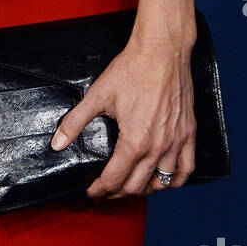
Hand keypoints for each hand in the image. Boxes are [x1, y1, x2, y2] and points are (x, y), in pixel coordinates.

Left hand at [49, 35, 196, 198]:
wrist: (161, 52)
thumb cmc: (131, 70)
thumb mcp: (98, 96)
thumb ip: (75, 122)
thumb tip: (57, 143)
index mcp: (135, 142)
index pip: (115, 180)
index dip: (100, 190)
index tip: (92, 191)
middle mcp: (158, 148)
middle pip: (136, 187)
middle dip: (117, 193)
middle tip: (106, 191)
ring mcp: (176, 142)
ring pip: (161, 182)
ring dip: (144, 190)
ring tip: (129, 186)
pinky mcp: (188, 134)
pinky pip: (187, 169)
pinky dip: (175, 180)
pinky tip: (163, 180)